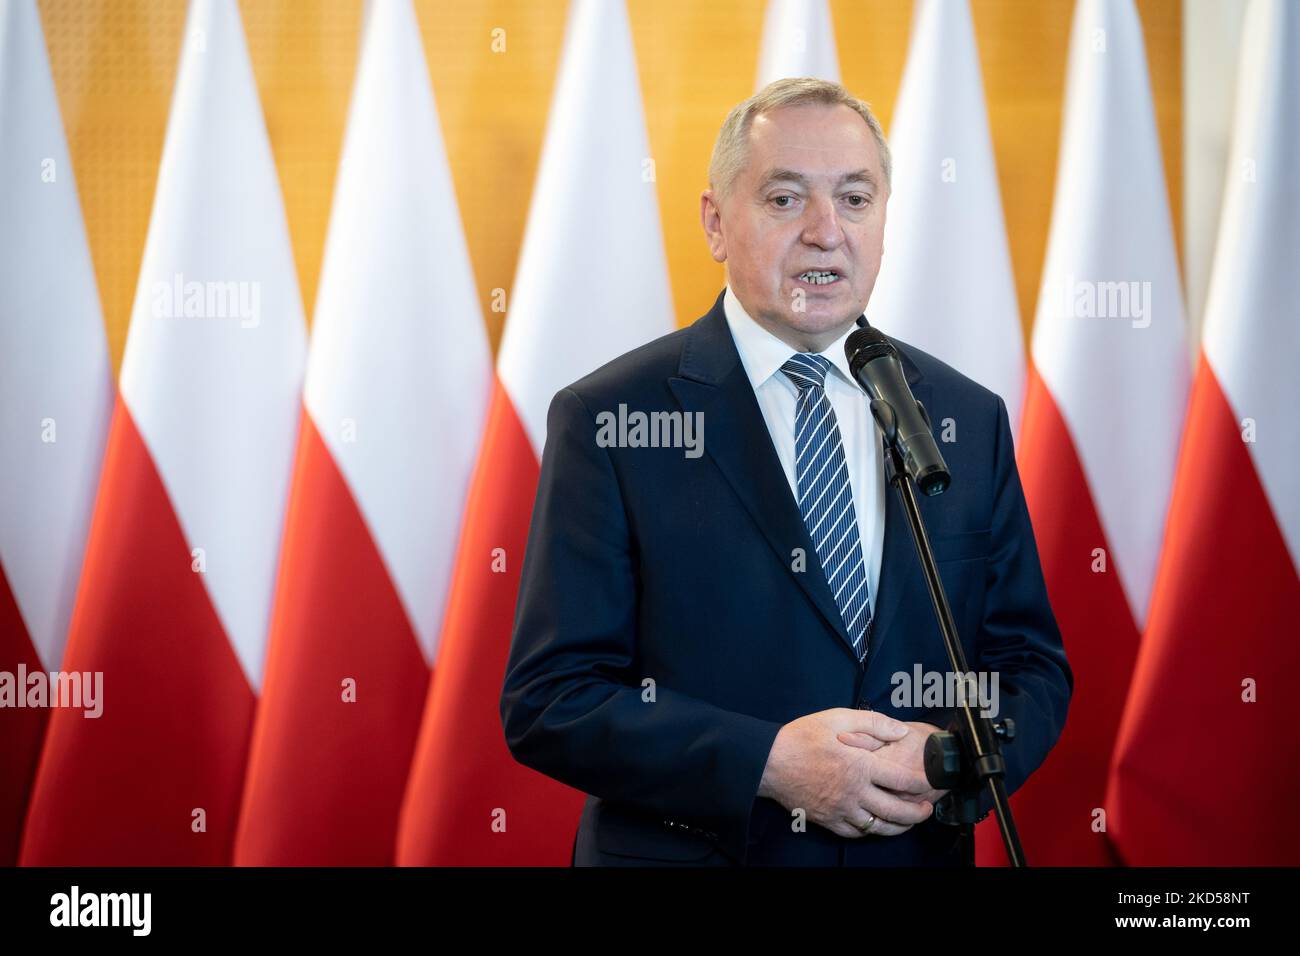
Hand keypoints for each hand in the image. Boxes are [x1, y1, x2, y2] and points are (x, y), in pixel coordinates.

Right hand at [758, 708, 935, 838]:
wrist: (770, 762)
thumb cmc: (802, 737)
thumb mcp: (838, 718)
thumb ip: (874, 723)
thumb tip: (901, 731)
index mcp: (861, 766)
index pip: (903, 780)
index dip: (922, 783)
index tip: (931, 782)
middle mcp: (855, 792)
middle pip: (896, 811)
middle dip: (917, 813)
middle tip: (925, 809)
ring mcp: (842, 809)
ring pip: (878, 827)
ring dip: (898, 827)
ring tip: (907, 821)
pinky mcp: (828, 820)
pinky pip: (856, 832)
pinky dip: (870, 831)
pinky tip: (875, 825)